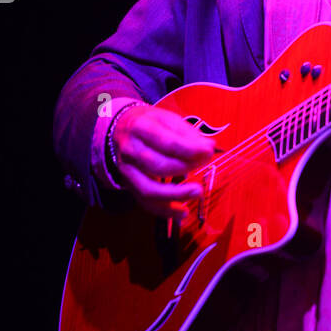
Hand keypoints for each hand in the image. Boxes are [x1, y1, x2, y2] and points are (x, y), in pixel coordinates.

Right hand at [110, 104, 213, 219]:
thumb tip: (209, 147)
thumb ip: (189, 133)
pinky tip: (183, 212)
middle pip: (158, 166)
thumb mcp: (168, 118)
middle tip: (205, 164)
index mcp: (140, 128)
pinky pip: (146, 203)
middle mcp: (130, 150)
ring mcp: (127, 170)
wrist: (121, 128)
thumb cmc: (151, 124)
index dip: (190, 149)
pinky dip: (165, 211)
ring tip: (198, 192)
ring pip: (149, 189)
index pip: (166, 142)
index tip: (209, 151)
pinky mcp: (129, 185)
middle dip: (186, 168)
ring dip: (176, 195)